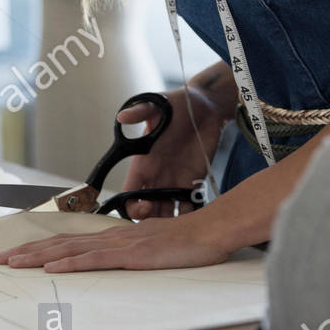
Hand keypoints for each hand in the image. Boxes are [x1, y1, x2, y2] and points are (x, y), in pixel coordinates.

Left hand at [0, 207, 234, 271]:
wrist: (210, 232)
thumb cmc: (187, 243)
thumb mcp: (153, 252)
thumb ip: (133, 257)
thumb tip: (118, 266)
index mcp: (115, 238)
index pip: (71, 242)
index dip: (43, 248)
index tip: (20, 254)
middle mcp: (111, 238)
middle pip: (61, 243)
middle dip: (29, 252)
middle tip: (1, 259)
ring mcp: (119, 245)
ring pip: (70, 250)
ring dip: (39, 257)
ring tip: (13, 263)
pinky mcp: (130, 255)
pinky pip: (94, 260)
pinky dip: (70, 263)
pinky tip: (51, 267)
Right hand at [114, 84, 227, 219]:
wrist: (207, 106)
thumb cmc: (178, 104)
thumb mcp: (158, 105)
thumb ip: (140, 111)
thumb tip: (123, 116)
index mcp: (143, 163)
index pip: (129, 193)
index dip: (132, 206)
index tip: (144, 208)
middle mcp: (157, 176)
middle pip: (147, 210)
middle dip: (151, 221)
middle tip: (163, 223)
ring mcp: (175, 181)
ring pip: (166, 212)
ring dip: (170, 222)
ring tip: (181, 226)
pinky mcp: (194, 181)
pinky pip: (189, 206)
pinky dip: (191, 215)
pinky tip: (198, 218)